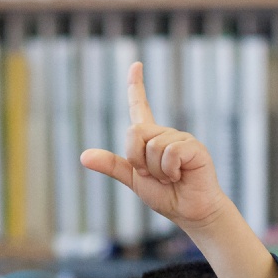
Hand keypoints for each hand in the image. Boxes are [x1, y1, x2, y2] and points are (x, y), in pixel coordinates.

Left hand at [81, 62, 229, 231]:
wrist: (190, 212)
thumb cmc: (166, 196)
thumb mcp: (133, 180)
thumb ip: (112, 166)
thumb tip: (83, 156)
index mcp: (150, 138)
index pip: (140, 106)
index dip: (136, 85)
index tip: (136, 65)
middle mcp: (165, 133)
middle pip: (135, 133)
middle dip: (137, 160)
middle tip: (156, 176)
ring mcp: (181, 138)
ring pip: (152, 147)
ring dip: (156, 171)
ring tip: (171, 179)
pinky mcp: (194, 147)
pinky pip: (169, 152)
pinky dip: (169, 171)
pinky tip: (181, 176)